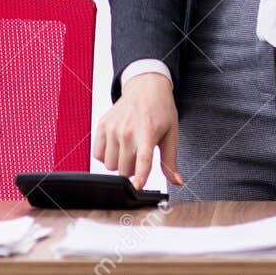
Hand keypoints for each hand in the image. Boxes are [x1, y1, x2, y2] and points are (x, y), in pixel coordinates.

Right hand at [92, 71, 181, 190]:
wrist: (145, 87)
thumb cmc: (160, 110)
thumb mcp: (171, 134)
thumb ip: (170, 160)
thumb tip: (177, 181)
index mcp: (148, 132)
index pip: (143, 159)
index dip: (140, 176)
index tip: (137, 187)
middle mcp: (127, 130)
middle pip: (124, 169)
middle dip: (132, 170)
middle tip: (140, 156)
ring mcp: (112, 128)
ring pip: (110, 165)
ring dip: (119, 163)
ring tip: (129, 150)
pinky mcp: (101, 126)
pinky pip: (98, 155)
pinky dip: (106, 155)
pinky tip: (117, 145)